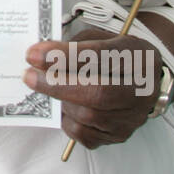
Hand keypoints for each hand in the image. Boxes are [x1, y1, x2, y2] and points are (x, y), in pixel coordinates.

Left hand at [23, 28, 162, 148]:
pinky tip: (65, 106)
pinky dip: (68, 120)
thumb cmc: (116, 56)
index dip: (64, 56)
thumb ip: (76, 45)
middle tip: (28, 76)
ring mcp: (133, 117)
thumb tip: (41, 56)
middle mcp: (142, 90)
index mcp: (139, 56)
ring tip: (49, 88)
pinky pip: (85, 135)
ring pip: (89, 116)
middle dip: (57, 84)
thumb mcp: (102, 38)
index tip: (34, 54)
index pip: (100, 56)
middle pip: (98, 92)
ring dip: (61, 101)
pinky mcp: (120, 135)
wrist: (144, 81)